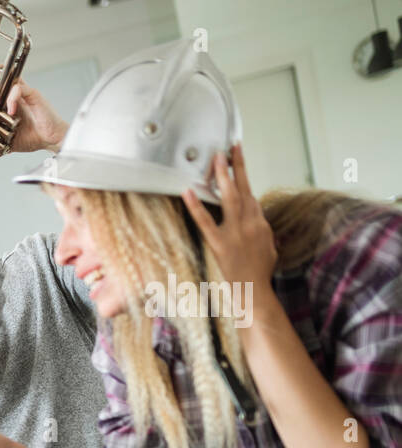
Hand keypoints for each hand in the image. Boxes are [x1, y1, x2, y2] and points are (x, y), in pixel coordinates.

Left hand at [0, 68, 68, 156]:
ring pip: (6, 76)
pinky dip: (12, 97)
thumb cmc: (33, 137)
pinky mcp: (32, 94)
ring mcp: (22, 93)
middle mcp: (12, 96)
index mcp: (3, 104)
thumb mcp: (8, 145)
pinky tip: (11, 110)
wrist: (50, 140)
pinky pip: (19, 88)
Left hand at [182, 144, 276, 289]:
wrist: (255, 290)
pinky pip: (205, 221)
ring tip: (216, 158)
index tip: (238, 160)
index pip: (251, 194)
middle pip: (244, 187)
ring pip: (230, 197)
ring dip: (223, 176)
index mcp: (260, 222)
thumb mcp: (268, 246)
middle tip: (230, 148)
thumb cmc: (260, 271)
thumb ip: (261, 230)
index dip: (243, 177)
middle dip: (237, 166)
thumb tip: (255, 220)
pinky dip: (196, 205)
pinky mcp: (220, 243)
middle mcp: (251, 222)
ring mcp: (236, 232)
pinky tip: (188, 191)